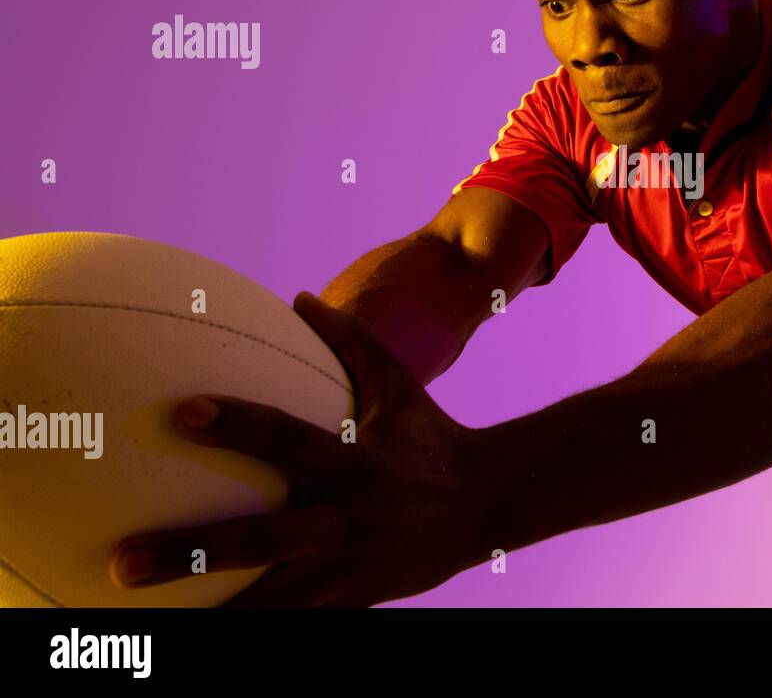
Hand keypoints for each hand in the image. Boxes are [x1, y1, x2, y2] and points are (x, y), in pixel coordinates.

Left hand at [108, 291, 488, 605]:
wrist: (486, 504)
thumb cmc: (432, 433)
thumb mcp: (401, 384)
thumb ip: (352, 340)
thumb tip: (297, 297)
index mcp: (355, 462)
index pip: (288, 439)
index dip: (238, 425)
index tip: (181, 412)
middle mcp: (347, 519)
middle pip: (262, 542)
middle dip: (194, 553)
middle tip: (123, 563)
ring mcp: (348, 568)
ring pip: (272, 603)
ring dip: (211, 616)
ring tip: (147, 629)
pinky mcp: (353, 600)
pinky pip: (296, 622)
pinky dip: (255, 628)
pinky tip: (203, 636)